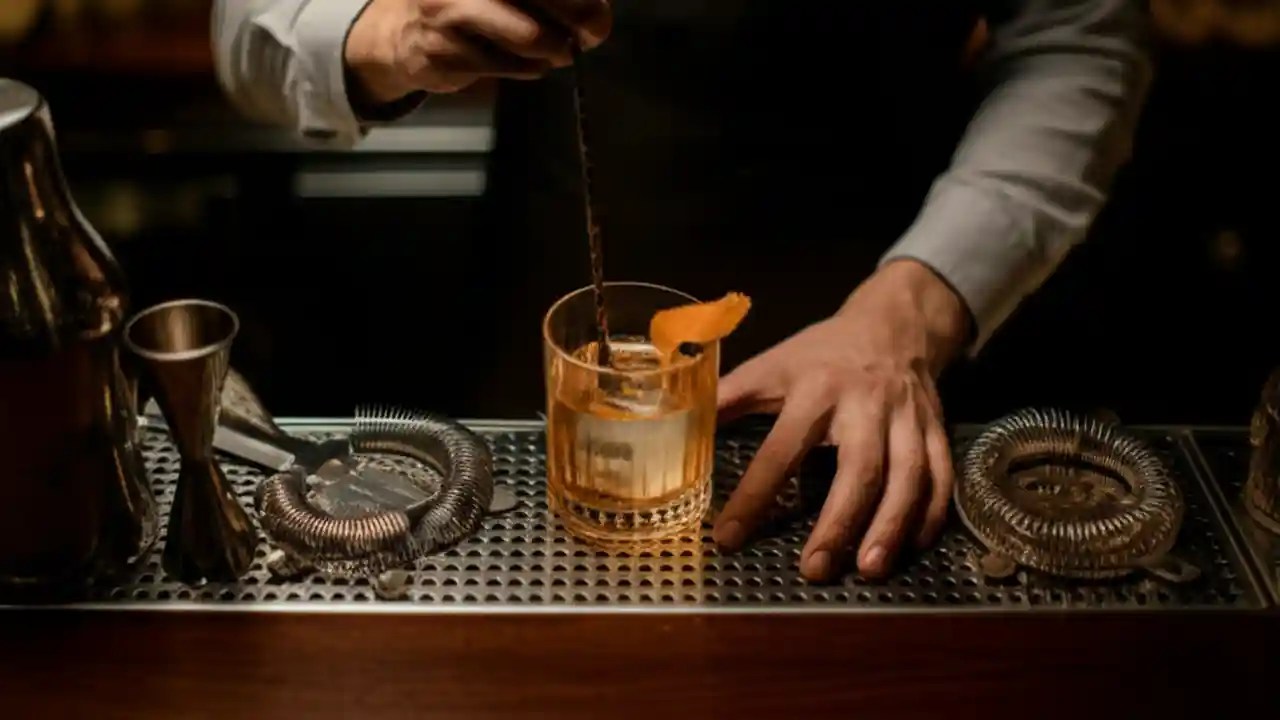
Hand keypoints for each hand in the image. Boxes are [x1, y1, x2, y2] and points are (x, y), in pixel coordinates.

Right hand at [345, 0, 612, 99]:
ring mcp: (448, 13)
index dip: (577, 2)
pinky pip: (509, 67)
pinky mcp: (444, 54)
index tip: (598, 17)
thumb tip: (597, 19)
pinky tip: (516, 61)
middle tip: (585, 38)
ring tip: (550, 50)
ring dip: (551, 51)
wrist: (398, 34)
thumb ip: (547, 1)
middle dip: (574, 24)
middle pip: (537, 3)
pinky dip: (525, 68)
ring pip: (530, 39)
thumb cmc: (464, 7)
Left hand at [712, 260, 971, 581]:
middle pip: (859, 468)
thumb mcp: (772, 365)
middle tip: (815, 569)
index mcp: (816, 389)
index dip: (754, 495)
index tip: (730, 537)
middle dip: (839, 523)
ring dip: (891, 527)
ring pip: (909, 477)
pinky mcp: (936, 430)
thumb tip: (678, 423)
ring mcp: (908, 419)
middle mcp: (866, 405)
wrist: (895, 323)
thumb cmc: (823, 352)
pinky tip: (910, 547)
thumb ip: (728, 399)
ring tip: (868, 570)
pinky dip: (931, 516)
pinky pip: (941, 478)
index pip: (781, 449)